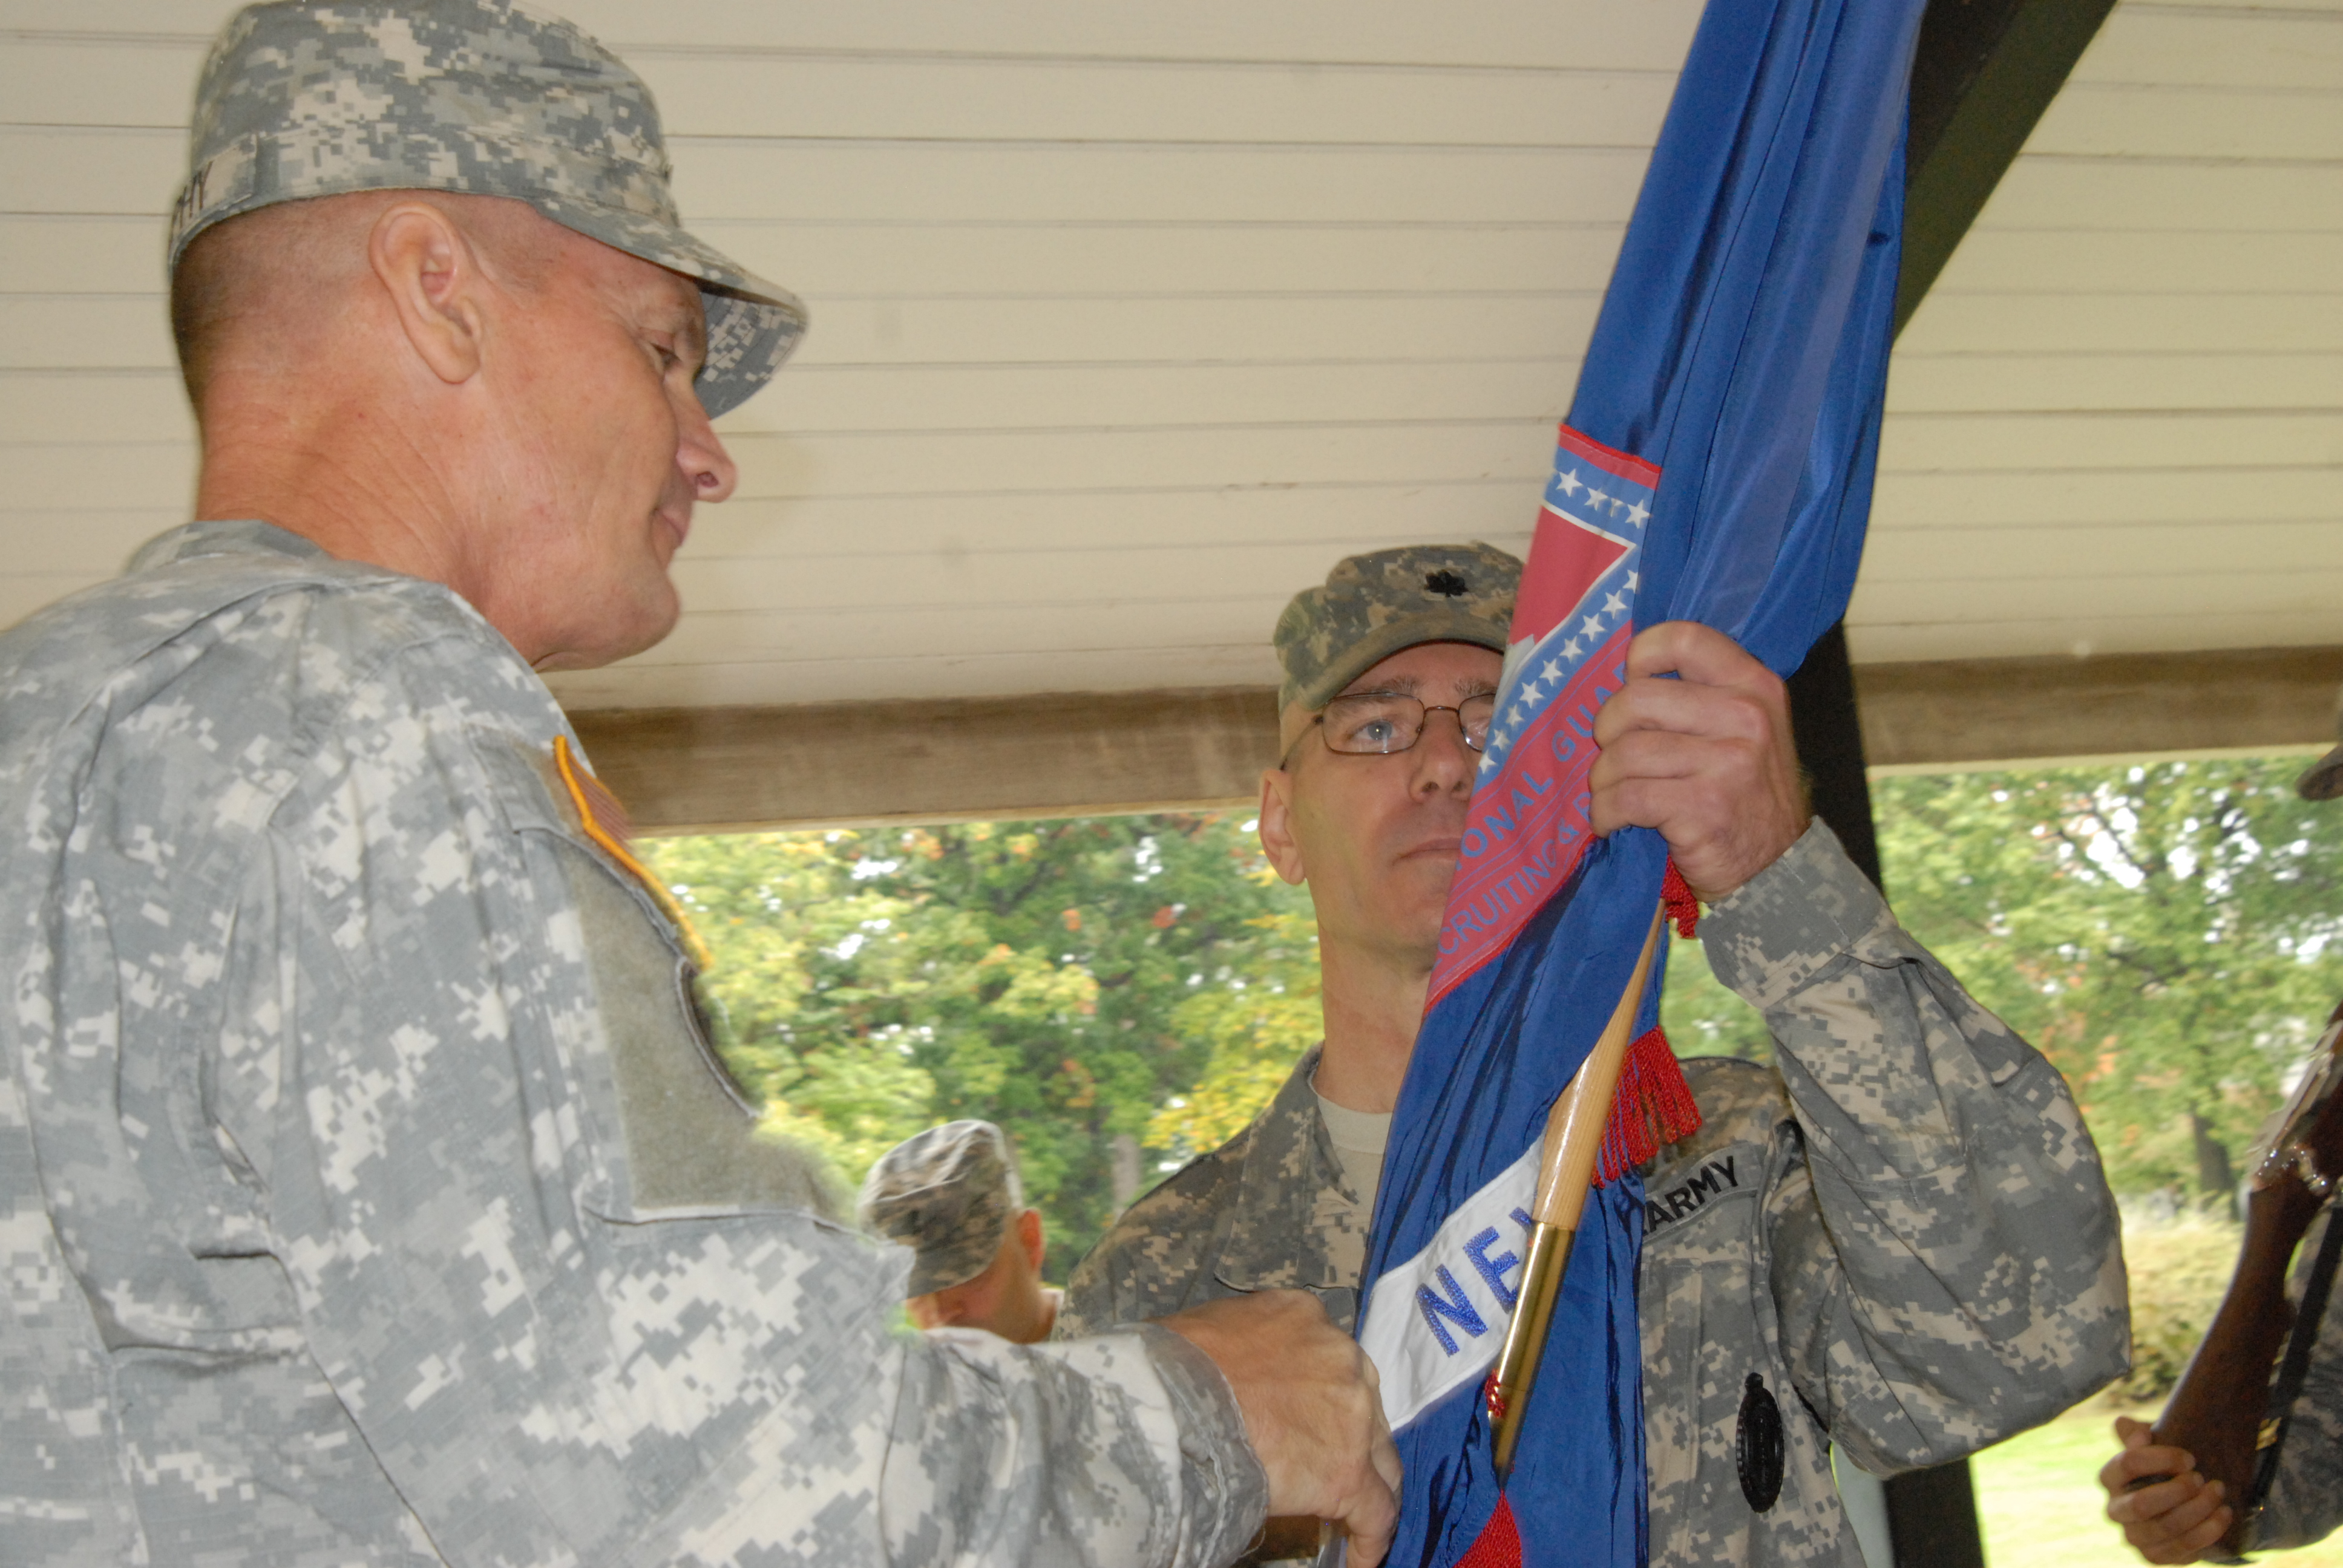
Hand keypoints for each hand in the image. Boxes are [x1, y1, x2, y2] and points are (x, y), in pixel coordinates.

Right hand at [1161, 1291, 1400, 1566]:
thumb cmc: (1169, 1363)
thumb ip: (1240, 1348)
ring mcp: (1353, 1414)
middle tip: (1324, 1464)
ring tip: (1351, 1516)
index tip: (1309, 1417)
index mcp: (1303, 1316)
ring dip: (1367, 1485)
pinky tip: (1359, 1559)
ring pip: (1380, 1459)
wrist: (1170, 1399)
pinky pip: (1376, 1513)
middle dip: (1350, 1436)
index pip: (1329, 1360)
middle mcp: (1340, 1356)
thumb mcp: (1211, 1328)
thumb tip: (1222, 1372)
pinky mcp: (1348, 1473)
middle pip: (1363, 1406)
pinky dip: (1369, 1539)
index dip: (1322, 1394)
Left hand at [1589, 621, 1808, 902]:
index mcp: (1755, 685)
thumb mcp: (1745, 729)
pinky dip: (1605, 812)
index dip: (1642, 655)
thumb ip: (1702, 695)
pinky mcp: (1704, 809)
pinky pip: (1626, 797)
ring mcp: (1728, 763)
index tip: (1631, 683)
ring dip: (1603, 780)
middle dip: (1607, 729)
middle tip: (1613, 754)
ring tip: (1610, 793)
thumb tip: (1629, 676)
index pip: (1685, 638)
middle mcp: (1746, 717)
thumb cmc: (1745, 793)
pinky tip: (1610, 821)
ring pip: (1625, 752)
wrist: (1778, 868)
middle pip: (1637, 698)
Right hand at [2101, 1416, 2232, 1563]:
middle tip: (2201, 1478)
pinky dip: (2208, 1530)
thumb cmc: (2164, 1468)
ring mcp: (2134, 1536)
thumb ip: (2136, 1434)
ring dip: (2199, 1509)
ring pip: (2167, 1527)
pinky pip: (2183, 1548)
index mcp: (2110, 1477)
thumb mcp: (2152, 1446)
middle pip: (2141, 1504)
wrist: (2179, 1501)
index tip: (2189, 1458)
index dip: (2160, 1459)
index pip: (2127, 1464)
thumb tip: (2125, 1424)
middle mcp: (2115, 1509)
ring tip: (2219, 1491)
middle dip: (2177, 1491)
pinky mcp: (2154, 1556)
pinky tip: (2224, 1513)